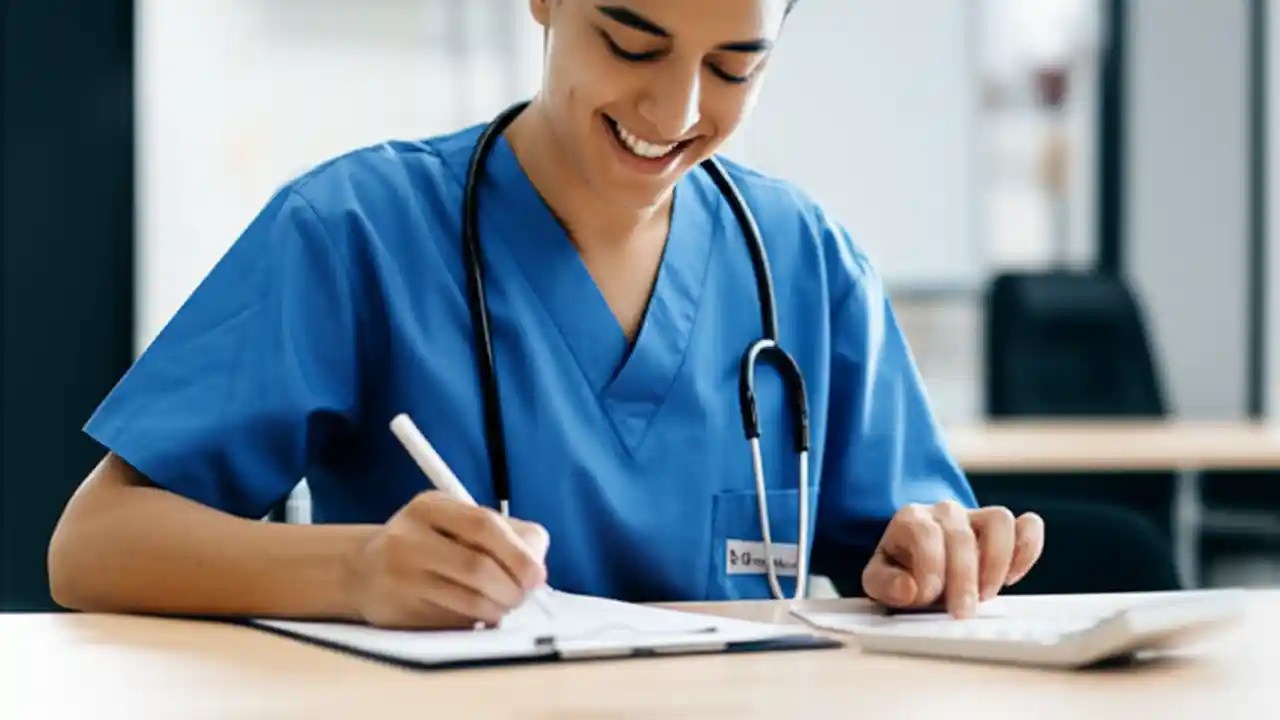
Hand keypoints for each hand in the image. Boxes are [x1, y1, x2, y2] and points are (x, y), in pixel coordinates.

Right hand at [346, 491, 548, 628]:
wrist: (363, 569)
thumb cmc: (426, 543)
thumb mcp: (455, 520)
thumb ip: (502, 532)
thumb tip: (537, 562)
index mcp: (430, 506)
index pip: (485, 526)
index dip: (519, 554)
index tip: (536, 574)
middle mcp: (409, 538)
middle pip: (479, 567)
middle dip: (512, 588)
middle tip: (522, 596)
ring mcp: (400, 576)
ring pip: (469, 601)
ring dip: (498, 609)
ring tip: (501, 605)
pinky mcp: (398, 612)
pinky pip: (453, 622)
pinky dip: (475, 622)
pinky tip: (476, 614)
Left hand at [860, 500, 1043, 617]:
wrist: (919, 566)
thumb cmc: (902, 574)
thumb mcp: (879, 582)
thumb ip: (885, 584)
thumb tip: (908, 588)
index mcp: (911, 520)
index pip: (924, 534)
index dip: (929, 569)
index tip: (927, 598)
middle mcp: (945, 512)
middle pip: (960, 535)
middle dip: (963, 579)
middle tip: (961, 612)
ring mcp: (977, 518)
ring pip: (999, 520)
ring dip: (996, 563)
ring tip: (986, 595)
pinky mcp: (1004, 531)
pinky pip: (1028, 526)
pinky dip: (1027, 550)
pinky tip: (1012, 577)